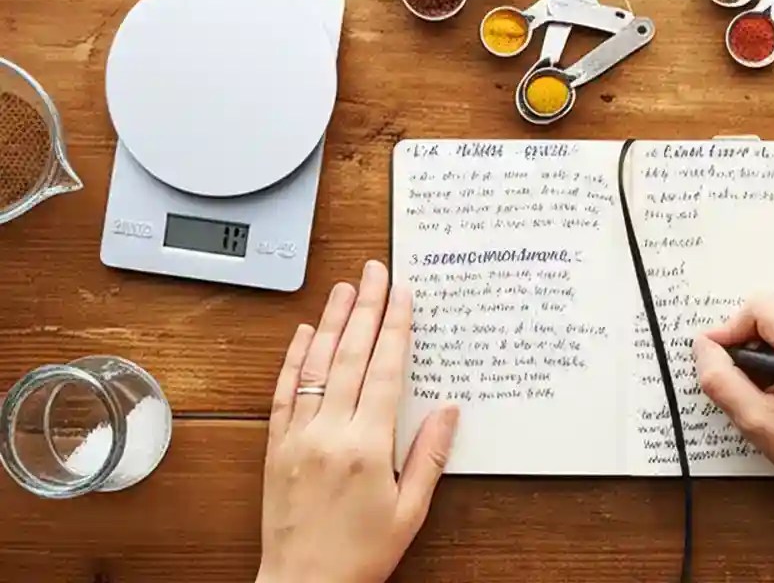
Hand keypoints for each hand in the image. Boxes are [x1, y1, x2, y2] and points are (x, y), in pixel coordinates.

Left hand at [258, 260, 459, 582]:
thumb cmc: (360, 554)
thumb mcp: (410, 510)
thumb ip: (429, 456)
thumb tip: (447, 410)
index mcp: (367, 446)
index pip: (384, 369)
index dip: (395, 326)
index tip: (402, 294)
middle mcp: (328, 432)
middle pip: (350, 355)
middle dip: (365, 307)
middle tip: (374, 271)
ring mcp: (297, 436)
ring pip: (314, 365)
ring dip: (329, 321)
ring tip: (343, 288)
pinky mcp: (275, 447)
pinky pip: (283, 392)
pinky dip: (292, 360)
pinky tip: (301, 335)